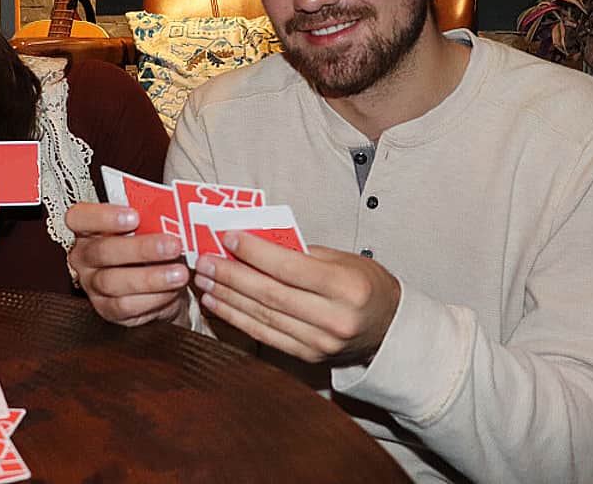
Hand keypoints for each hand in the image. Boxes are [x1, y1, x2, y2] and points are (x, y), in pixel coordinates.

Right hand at [66, 202, 190, 327]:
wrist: (163, 282)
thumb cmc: (152, 245)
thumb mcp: (150, 226)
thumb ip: (152, 218)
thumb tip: (174, 213)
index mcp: (89, 228)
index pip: (79, 217)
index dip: (103, 216)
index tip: (134, 217)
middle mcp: (85, 256)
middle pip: (102, 251)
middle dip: (141, 249)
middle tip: (172, 246)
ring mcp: (92, 284)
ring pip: (113, 282)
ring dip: (150, 278)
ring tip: (179, 273)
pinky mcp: (106, 309)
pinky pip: (125, 306)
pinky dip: (152, 298)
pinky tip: (172, 291)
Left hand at [194, 235, 400, 365]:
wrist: (389, 328)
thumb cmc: (364, 284)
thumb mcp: (342, 259)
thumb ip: (300, 252)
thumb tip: (254, 241)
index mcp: (346, 288)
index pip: (290, 268)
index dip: (255, 253)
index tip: (228, 238)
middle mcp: (334, 318)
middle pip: (271, 294)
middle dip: (232, 275)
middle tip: (204, 260)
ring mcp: (320, 342)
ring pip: (263, 316)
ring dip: (228, 297)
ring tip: (203, 279)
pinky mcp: (308, 356)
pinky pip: (265, 335)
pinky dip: (237, 318)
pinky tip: (217, 303)